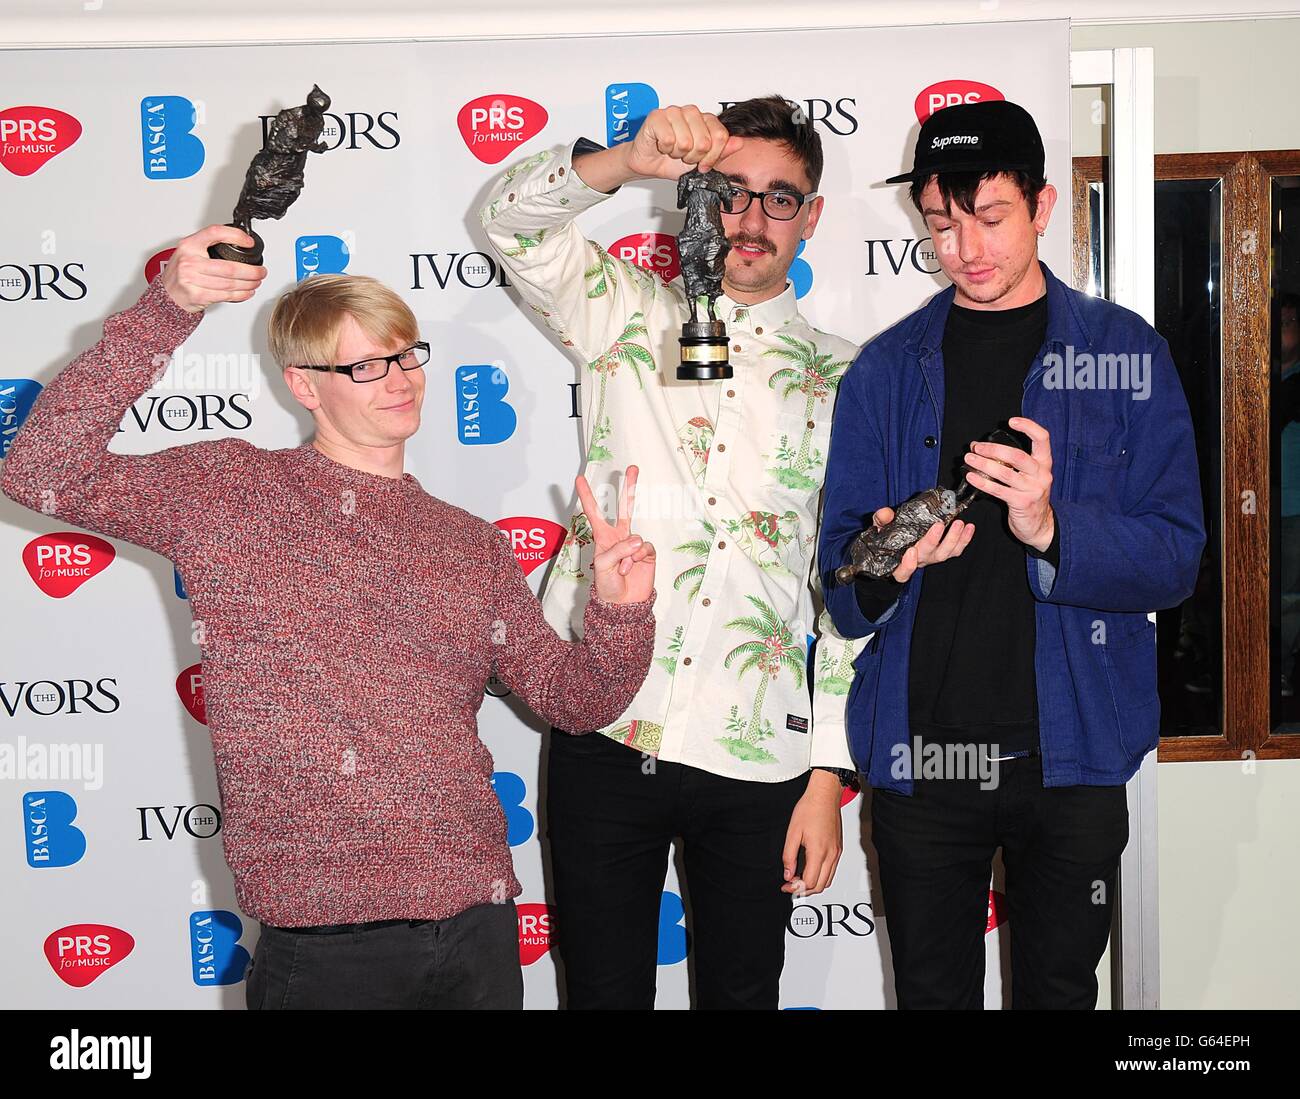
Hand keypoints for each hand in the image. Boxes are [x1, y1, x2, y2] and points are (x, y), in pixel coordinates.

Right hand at [161, 225, 267, 314]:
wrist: (167, 295)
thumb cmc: (181, 273)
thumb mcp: (189, 252)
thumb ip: (208, 246)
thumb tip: (238, 243)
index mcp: (189, 245)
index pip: (214, 233)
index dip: (235, 235)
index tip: (248, 242)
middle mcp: (189, 261)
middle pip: (230, 267)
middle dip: (252, 271)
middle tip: (261, 271)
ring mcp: (192, 279)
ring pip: (230, 283)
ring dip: (249, 284)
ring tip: (256, 282)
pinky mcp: (198, 295)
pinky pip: (226, 295)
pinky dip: (241, 295)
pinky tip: (247, 291)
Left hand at [576, 465, 655, 604]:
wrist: (624, 604)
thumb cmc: (607, 586)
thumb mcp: (603, 567)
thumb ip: (617, 550)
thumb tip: (637, 539)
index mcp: (603, 537)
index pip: (594, 512)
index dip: (587, 496)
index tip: (579, 479)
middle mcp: (619, 537)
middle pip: (625, 507)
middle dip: (629, 488)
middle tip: (632, 468)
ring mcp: (634, 544)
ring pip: (636, 536)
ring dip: (629, 554)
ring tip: (623, 569)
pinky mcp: (647, 553)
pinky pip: (646, 548)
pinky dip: (639, 558)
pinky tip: (633, 568)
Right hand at [623, 104, 743, 180]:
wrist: (650, 164)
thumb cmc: (673, 160)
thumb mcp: (702, 162)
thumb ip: (722, 152)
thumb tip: (739, 143)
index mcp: (705, 119)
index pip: (720, 136)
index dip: (712, 156)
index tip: (704, 164)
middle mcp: (691, 112)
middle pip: (704, 141)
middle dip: (693, 157)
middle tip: (684, 155)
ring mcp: (673, 112)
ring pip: (686, 141)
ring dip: (677, 153)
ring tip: (672, 150)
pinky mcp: (656, 117)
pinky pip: (668, 139)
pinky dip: (665, 149)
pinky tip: (662, 146)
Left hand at [781, 769, 842, 895]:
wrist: (824, 795)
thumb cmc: (810, 808)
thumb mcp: (792, 832)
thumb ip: (788, 856)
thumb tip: (788, 874)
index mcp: (819, 851)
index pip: (810, 882)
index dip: (796, 888)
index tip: (786, 886)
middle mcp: (831, 854)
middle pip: (821, 886)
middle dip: (805, 890)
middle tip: (791, 885)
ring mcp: (837, 852)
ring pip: (828, 880)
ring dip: (814, 884)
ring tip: (799, 879)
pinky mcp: (838, 849)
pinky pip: (832, 870)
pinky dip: (821, 875)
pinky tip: (810, 869)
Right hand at [872, 505, 973, 583]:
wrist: (898, 549)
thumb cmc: (885, 541)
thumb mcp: (878, 530)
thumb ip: (880, 522)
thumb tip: (886, 513)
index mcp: (899, 563)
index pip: (902, 572)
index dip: (908, 565)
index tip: (911, 551)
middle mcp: (917, 562)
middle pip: (927, 556)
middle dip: (934, 541)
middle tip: (939, 524)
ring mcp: (931, 558)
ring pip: (945, 554)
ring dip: (954, 539)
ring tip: (959, 523)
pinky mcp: (943, 553)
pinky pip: (955, 551)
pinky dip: (964, 540)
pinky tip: (969, 527)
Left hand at [962, 416, 1054, 551]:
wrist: (1039, 525)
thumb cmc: (1029, 496)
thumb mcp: (1027, 476)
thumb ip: (1009, 462)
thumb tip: (979, 448)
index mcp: (1044, 463)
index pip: (1042, 439)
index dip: (1028, 427)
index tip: (1012, 421)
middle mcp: (1041, 474)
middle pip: (1018, 456)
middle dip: (994, 449)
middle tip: (976, 447)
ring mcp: (1033, 489)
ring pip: (1005, 473)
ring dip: (984, 464)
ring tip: (969, 459)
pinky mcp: (1022, 503)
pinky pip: (998, 490)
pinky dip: (982, 482)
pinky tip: (971, 477)